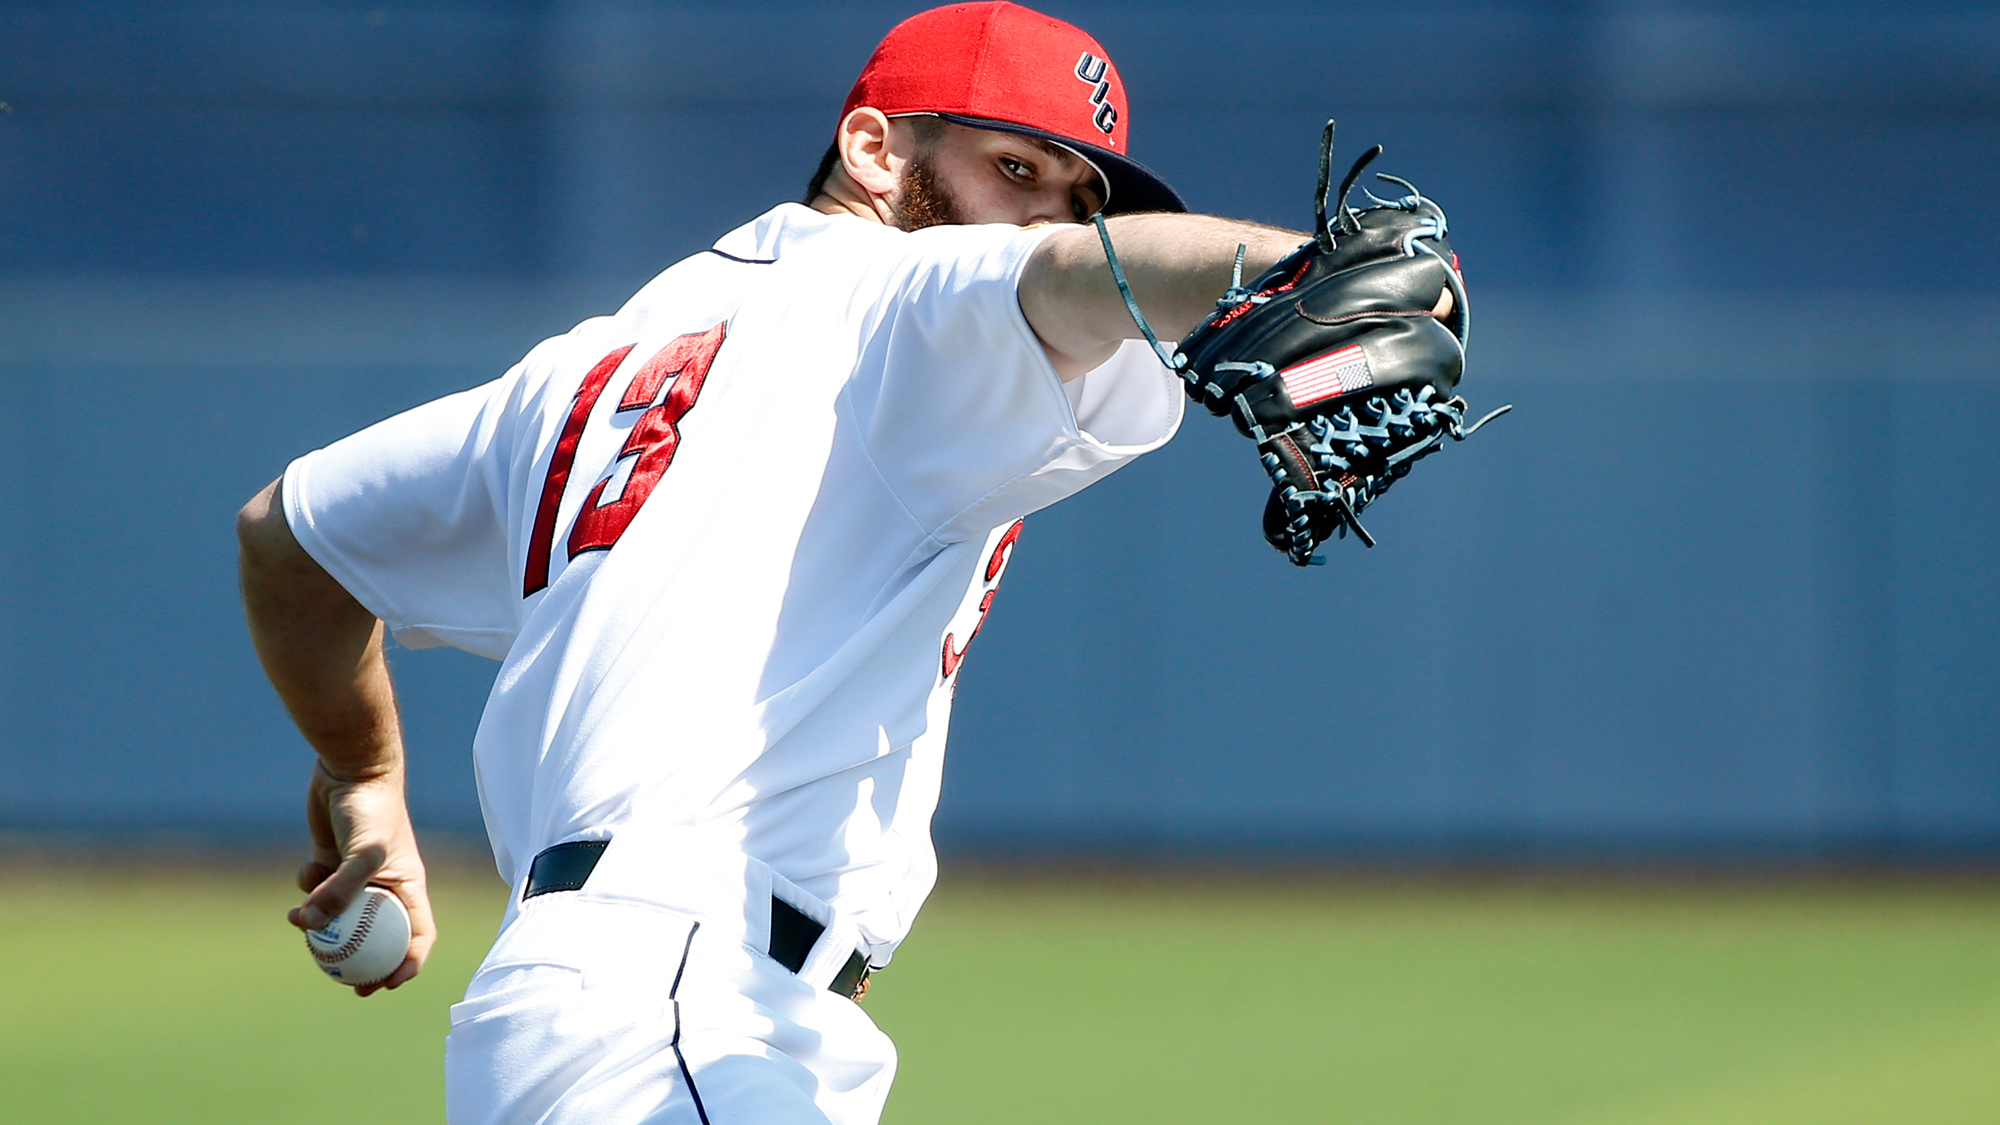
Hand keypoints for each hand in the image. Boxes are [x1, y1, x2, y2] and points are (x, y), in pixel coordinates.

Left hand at [289, 760, 436, 995]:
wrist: (353, 770)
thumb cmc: (372, 811)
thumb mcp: (363, 854)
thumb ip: (339, 891)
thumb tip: (308, 925)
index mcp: (407, 887)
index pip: (418, 935)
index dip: (407, 964)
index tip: (386, 984)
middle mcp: (386, 885)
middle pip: (378, 935)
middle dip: (362, 962)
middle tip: (345, 984)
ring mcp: (358, 875)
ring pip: (342, 915)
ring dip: (321, 924)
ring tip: (298, 922)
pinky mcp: (332, 862)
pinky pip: (319, 889)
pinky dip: (309, 887)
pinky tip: (306, 869)